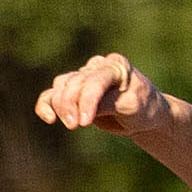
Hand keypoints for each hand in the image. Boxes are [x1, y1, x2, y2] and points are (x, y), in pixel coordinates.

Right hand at [34, 53, 170, 135]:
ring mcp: (83, 78)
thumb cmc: (143, 109)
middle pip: (74, 83)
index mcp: (116, 65)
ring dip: (60, 106)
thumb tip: (81, 110)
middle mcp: (97, 67)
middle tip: (74, 126)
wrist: (145, 117)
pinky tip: (48, 119)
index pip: (94, 80)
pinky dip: (46, 105)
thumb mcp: (132, 107)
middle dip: (70, 104)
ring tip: (71, 125)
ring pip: (61, 87)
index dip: (87, 100)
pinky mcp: (73, 92)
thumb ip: (108, 104)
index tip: (84, 122)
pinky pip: (51, 95)